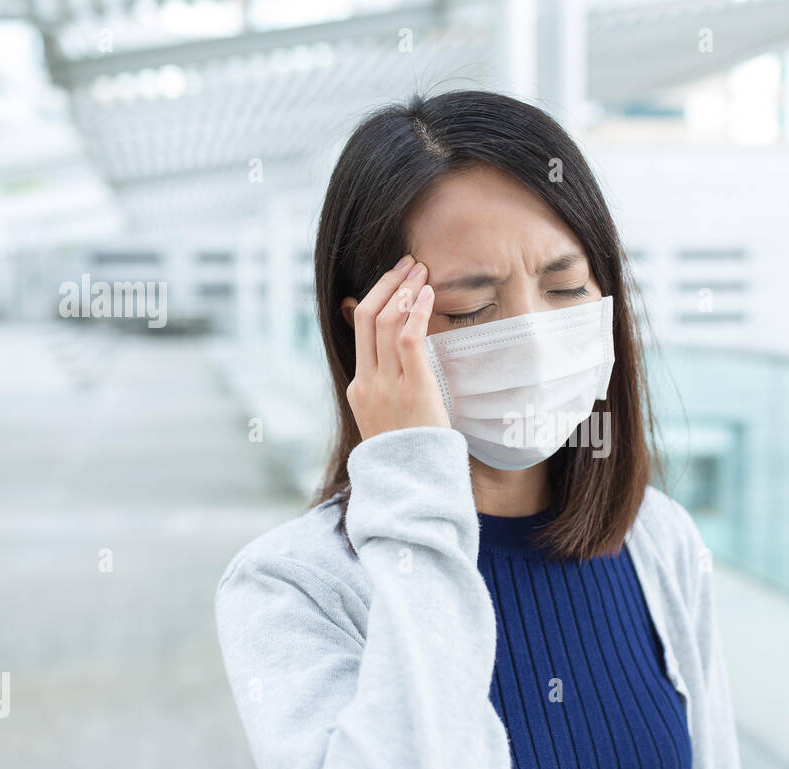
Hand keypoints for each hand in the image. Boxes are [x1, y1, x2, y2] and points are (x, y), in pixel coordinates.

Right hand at [346, 255, 450, 440]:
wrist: (412, 485)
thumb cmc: (411, 454)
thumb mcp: (392, 421)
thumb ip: (391, 390)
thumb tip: (402, 368)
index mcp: (359, 389)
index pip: (358, 330)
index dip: (375, 297)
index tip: (395, 280)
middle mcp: (367, 382)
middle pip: (366, 317)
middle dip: (387, 284)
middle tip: (408, 264)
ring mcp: (386, 385)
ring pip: (385, 322)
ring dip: (405, 291)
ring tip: (422, 271)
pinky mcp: (412, 389)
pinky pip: (409, 338)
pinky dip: (418, 311)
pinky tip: (429, 295)